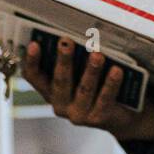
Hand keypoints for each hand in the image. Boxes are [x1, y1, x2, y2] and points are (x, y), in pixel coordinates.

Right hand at [21, 38, 153, 141]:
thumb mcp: (82, 75)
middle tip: (66, 42)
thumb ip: (77, 61)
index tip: (34, 44)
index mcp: (51, 92)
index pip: (34, 77)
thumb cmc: (98, 89)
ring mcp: (78, 114)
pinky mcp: (98, 119)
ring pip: (84, 89)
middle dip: (63, 60)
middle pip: (60, 81)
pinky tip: (116, 70)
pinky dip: (110, 83)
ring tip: (97, 54)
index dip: (32, 61)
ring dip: (90, 70)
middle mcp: (61, 105)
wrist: (121, 117)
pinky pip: (105, 98)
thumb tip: (79, 35)